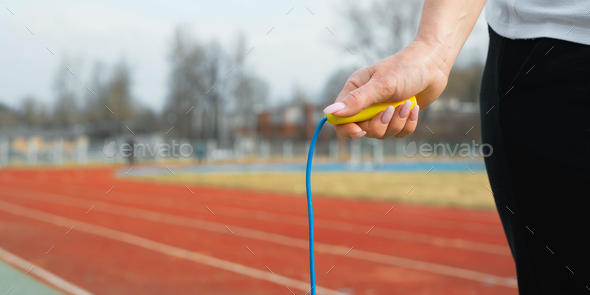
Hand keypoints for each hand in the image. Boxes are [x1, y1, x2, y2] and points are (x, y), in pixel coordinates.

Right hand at [323, 41, 449, 138]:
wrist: (434, 64)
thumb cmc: (405, 68)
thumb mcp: (381, 85)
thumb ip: (356, 101)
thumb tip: (328, 113)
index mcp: (354, 91)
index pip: (340, 119)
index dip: (347, 129)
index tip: (361, 131)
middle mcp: (366, 103)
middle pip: (362, 131)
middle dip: (379, 125)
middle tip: (392, 109)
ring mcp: (382, 111)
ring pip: (382, 133)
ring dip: (397, 123)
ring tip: (406, 105)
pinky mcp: (398, 117)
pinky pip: (398, 133)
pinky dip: (408, 123)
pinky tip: (414, 108)